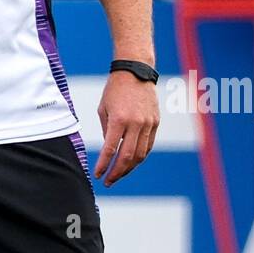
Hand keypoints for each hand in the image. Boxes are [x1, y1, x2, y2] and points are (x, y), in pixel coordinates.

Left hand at [94, 70, 159, 186]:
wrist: (135, 71)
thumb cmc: (115, 89)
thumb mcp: (103, 108)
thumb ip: (106, 130)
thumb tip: (110, 150)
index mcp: (119, 119)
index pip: (110, 149)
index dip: (104, 165)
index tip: (98, 174)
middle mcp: (135, 123)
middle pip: (127, 157)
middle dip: (117, 172)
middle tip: (108, 181)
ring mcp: (148, 124)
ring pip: (140, 155)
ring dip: (129, 168)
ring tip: (118, 175)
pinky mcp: (155, 123)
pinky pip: (148, 146)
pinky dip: (140, 157)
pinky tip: (131, 162)